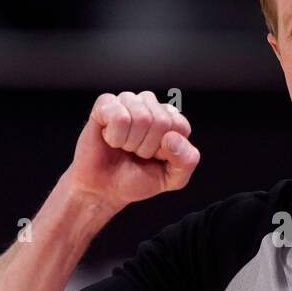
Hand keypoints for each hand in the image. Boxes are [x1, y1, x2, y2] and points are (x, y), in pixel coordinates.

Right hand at [67, 91, 199, 206]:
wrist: (104, 189)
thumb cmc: (137, 179)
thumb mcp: (172, 178)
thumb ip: (186, 161)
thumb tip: (172, 138)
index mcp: (171, 119)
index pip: (179, 125)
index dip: (166, 149)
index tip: (155, 157)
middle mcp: (151, 105)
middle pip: (161, 121)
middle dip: (147, 147)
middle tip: (136, 153)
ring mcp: (128, 101)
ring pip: (141, 117)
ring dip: (130, 143)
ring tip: (124, 146)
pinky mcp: (105, 103)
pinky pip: (119, 116)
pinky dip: (114, 137)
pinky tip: (110, 139)